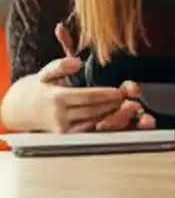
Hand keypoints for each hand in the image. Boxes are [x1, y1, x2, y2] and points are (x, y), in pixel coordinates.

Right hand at [31, 24, 154, 132]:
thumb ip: (61, 65)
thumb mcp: (46, 72)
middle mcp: (60, 115)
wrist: (20, 108)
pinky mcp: (66, 135)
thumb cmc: (38, 87)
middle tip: (132, 99)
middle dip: (114, 105)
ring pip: (94, 122)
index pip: (87, 97)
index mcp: (57, 98)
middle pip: (94, 110)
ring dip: (113, 116)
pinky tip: (117, 117)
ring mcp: (64, 127)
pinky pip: (89, 130)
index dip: (106, 94)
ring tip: (130, 107)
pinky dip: (104, 124)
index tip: (122, 91)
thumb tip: (77, 62)